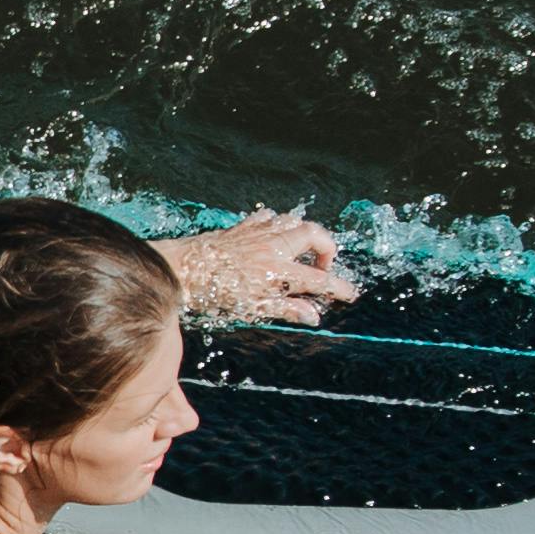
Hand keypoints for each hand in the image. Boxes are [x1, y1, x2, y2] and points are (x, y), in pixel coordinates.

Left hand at [159, 208, 357, 323]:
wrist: (183, 270)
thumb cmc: (216, 294)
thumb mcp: (254, 307)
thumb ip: (287, 309)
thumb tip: (314, 316)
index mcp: (277, 270)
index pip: (318, 279)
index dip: (338, 287)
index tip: (350, 294)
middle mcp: (272, 246)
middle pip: (314, 235)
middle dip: (326, 249)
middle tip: (321, 268)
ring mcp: (258, 232)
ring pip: (293, 221)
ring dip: (303, 234)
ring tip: (300, 253)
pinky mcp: (244, 226)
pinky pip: (270, 217)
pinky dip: (278, 225)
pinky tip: (273, 238)